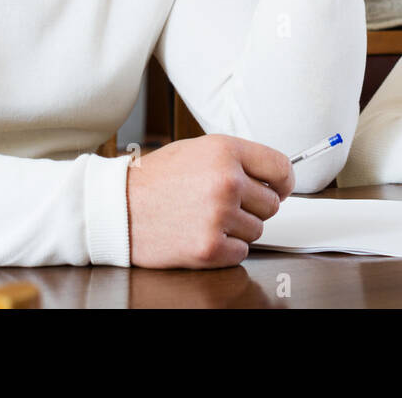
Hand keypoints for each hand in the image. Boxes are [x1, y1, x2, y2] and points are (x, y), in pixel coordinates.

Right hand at [125, 134, 293, 268]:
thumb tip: (274, 177)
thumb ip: (236, 159)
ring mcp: (218, 215)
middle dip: (253, 207)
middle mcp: (226, 181)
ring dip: (237, 228)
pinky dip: (226, 248)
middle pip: (272, 204)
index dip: (283, 182)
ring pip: (257, 230)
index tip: (279, 188)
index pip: (281, 168)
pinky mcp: (209, 246)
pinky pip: (240, 251)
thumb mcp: (198, 150)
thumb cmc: (156, 179)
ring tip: (206, 217)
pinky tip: (201, 233)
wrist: (118, 208)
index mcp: (225, 150)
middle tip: (224, 204)